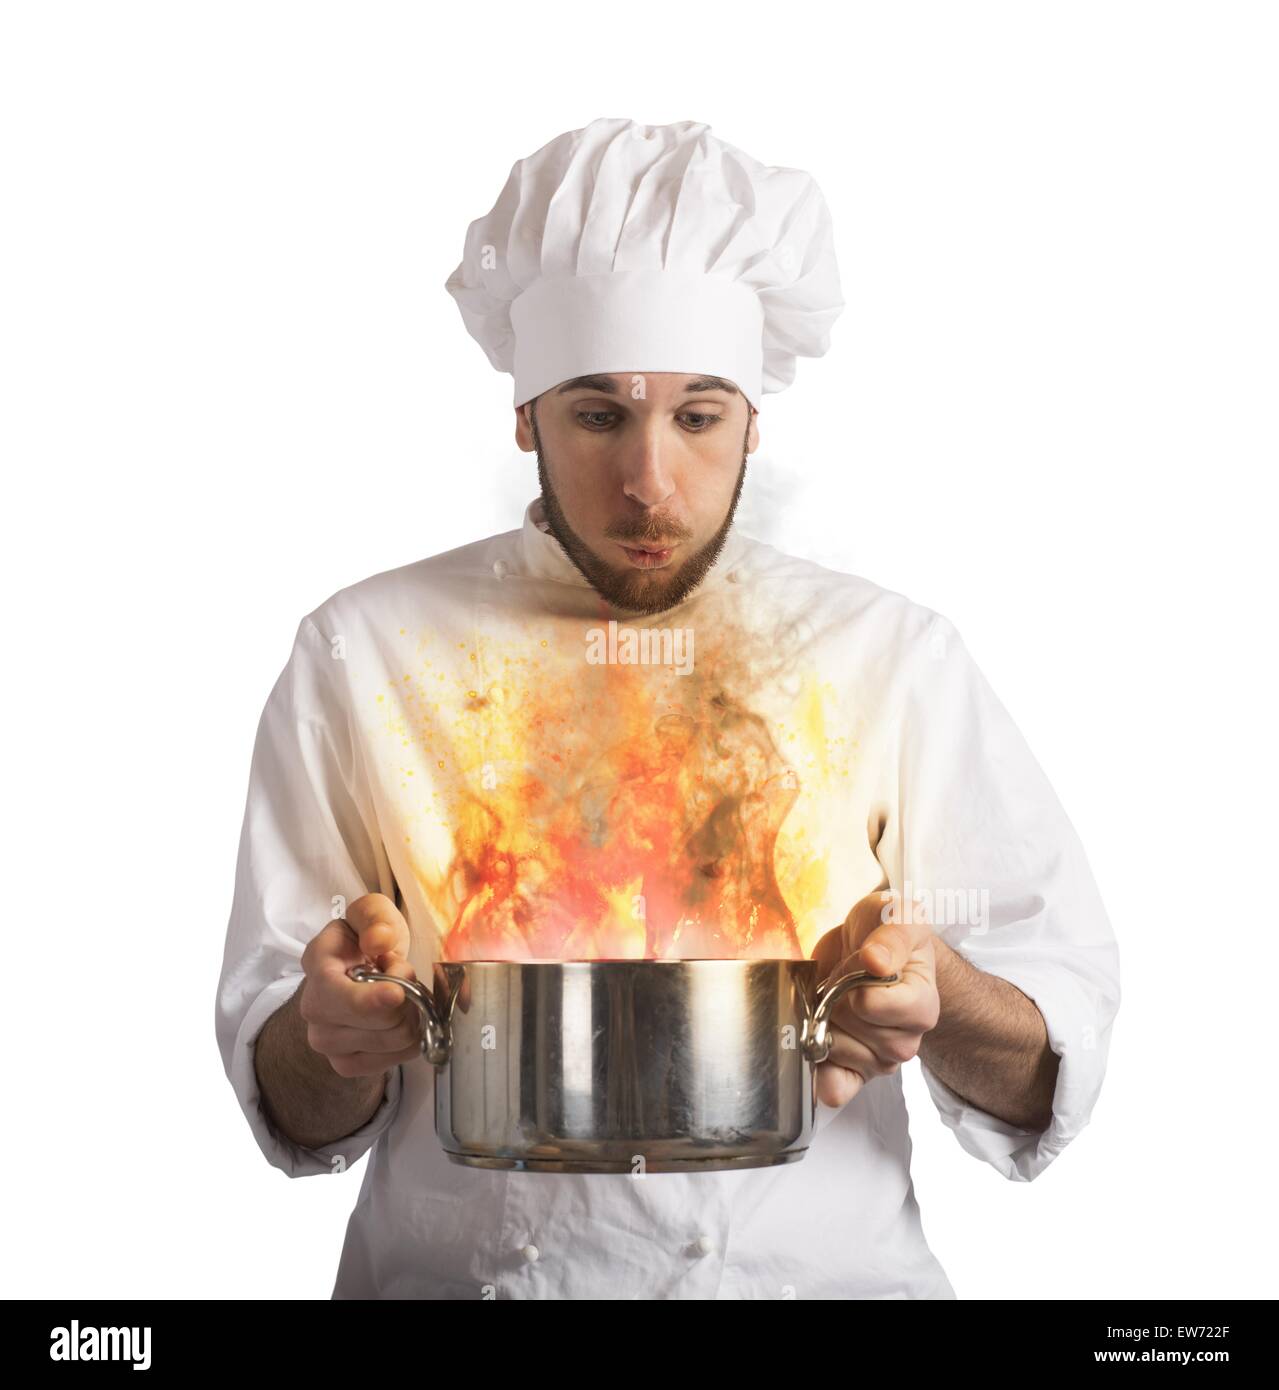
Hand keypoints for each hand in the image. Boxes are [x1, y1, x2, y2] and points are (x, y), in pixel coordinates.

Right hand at [297, 892, 424, 1078]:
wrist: (356, 969)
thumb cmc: (366, 940)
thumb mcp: (372, 914)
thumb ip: (375, 919)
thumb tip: (378, 941)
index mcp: (316, 964)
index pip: (338, 994)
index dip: (371, 1000)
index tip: (396, 992)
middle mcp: (314, 1008)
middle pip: (379, 1023)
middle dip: (407, 997)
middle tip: (400, 978)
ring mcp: (326, 1041)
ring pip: (394, 1041)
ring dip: (410, 1016)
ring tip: (397, 996)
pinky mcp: (345, 1064)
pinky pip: (394, 1060)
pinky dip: (408, 1041)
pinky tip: (397, 1020)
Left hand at [809, 889, 939, 1107]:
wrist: (870, 945)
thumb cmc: (886, 933)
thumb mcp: (897, 916)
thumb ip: (892, 936)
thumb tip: (875, 961)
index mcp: (923, 1004)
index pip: (871, 1004)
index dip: (854, 978)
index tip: (862, 959)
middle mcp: (906, 1040)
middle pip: (848, 1026)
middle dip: (834, 996)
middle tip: (845, 977)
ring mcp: (880, 1059)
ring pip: (835, 1050)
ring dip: (822, 1020)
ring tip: (835, 999)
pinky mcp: (855, 1071)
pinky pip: (837, 1088)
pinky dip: (821, 1075)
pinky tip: (818, 1051)